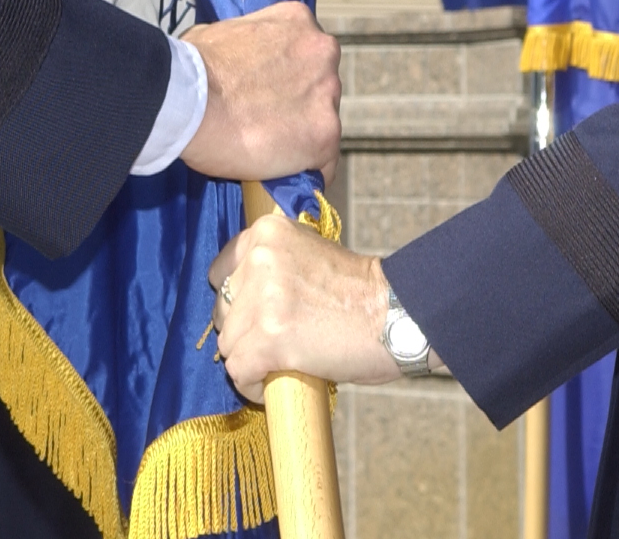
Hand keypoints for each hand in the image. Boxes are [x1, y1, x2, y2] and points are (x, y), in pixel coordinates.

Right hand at [179, 1, 339, 180]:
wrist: (187, 100)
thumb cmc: (192, 66)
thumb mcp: (221, 32)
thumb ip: (247, 45)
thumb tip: (240, 62)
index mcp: (298, 21)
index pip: (305, 55)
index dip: (286, 78)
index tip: (267, 94)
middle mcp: (323, 52)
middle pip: (320, 87)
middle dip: (298, 105)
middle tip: (264, 121)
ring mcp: (328, 95)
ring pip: (323, 124)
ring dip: (299, 138)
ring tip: (264, 150)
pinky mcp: (325, 136)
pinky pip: (322, 162)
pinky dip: (303, 170)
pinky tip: (278, 174)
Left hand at [209, 212, 397, 394]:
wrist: (396, 316)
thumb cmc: (361, 292)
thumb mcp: (310, 253)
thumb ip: (275, 264)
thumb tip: (242, 294)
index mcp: (267, 233)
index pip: (221, 270)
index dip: (236, 300)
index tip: (252, 315)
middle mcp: (259, 260)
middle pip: (222, 309)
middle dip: (242, 331)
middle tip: (271, 343)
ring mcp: (262, 300)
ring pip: (229, 343)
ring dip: (249, 359)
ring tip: (276, 366)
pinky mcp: (269, 338)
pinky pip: (239, 370)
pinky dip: (251, 385)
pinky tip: (270, 385)